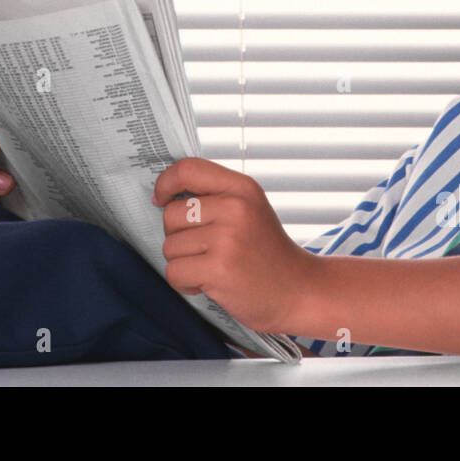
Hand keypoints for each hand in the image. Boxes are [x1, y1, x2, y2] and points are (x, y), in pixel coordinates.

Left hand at [152, 157, 317, 333]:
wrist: (299, 291)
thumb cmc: (266, 252)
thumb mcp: (250, 209)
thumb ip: (215, 196)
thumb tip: (165, 194)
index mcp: (242, 188)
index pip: (187, 169)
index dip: (166, 183)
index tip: (161, 199)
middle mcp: (235, 208)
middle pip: (171, 214)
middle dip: (178, 236)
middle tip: (205, 249)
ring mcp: (227, 239)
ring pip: (170, 246)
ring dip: (184, 262)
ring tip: (212, 267)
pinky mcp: (219, 270)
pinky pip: (175, 272)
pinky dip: (185, 283)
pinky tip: (208, 284)